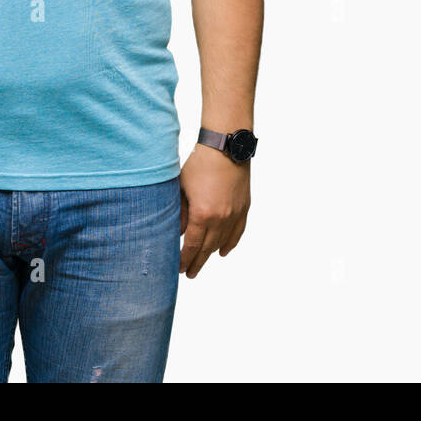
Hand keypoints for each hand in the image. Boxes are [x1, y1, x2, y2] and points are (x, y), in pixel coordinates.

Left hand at [178, 144, 250, 277]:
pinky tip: (223, 251)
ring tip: (202, 262)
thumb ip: (179, 213)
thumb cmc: (199, 164)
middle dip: (196, 263)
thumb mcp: (182, 189)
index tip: (178, 269)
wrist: (226, 147)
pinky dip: (230, 243)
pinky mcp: (244, 208)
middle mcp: (220, 219)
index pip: (191, 246)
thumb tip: (176, 233)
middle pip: (207, 249)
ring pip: (222, 243)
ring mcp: (235, 214)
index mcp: (202, 214)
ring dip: (211, 254)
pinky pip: (238, 232)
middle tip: (189, 273)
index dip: (184, 259)